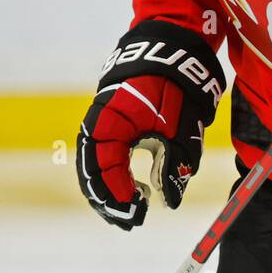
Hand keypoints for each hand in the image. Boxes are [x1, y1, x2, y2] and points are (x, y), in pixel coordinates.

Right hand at [76, 23, 223, 229]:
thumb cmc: (174, 86)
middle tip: (130, 221)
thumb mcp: (178, 127)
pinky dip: (114, 177)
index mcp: (109, 124)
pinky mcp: (111, 124)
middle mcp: (98, 125)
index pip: (105, 170)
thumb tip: (169, 201)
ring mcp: (102, 124)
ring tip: (130, 212)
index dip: (119, 195)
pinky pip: (104, 157)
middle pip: (93, 173)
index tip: (138, 212)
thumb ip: (173, 164)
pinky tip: (132, 191)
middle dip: (109, 201)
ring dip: (109, 192)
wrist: (171, 51)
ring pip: (95, 167)